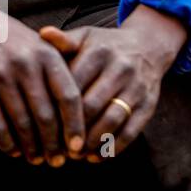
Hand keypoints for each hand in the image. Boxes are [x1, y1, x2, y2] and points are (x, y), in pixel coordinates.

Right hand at [0, 15, 85, 165]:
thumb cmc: (10, 38)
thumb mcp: (41, 43)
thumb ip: (63, 69)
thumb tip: (84, 109)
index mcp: (46, 55)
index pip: (68, 97)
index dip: (75, 126)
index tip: (78, 147)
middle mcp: (25, 66)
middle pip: (46, 116)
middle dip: (53, 145)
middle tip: (57, 161)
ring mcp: (0, 76)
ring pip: (22, 124)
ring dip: (31, 148)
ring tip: (36, 159)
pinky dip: (6, 142)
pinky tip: (13, 150)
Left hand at [39, 6, 185, 161]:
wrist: (148, 47)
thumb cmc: (104, 45)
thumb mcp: (85, 37)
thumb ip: (63, 41)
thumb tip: (43, 33)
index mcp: (99, 52)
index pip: (75, 82)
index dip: (57, 104)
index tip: (41, 121)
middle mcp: (120, 70)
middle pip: (93, 104)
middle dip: (74, 127)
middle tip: (55, 145)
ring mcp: (137, 88)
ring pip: (113, 119)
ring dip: (93, 141)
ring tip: (75, 154)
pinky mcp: (149, 105)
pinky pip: (132, 130)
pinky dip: (114, 147)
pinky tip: (97, 156)